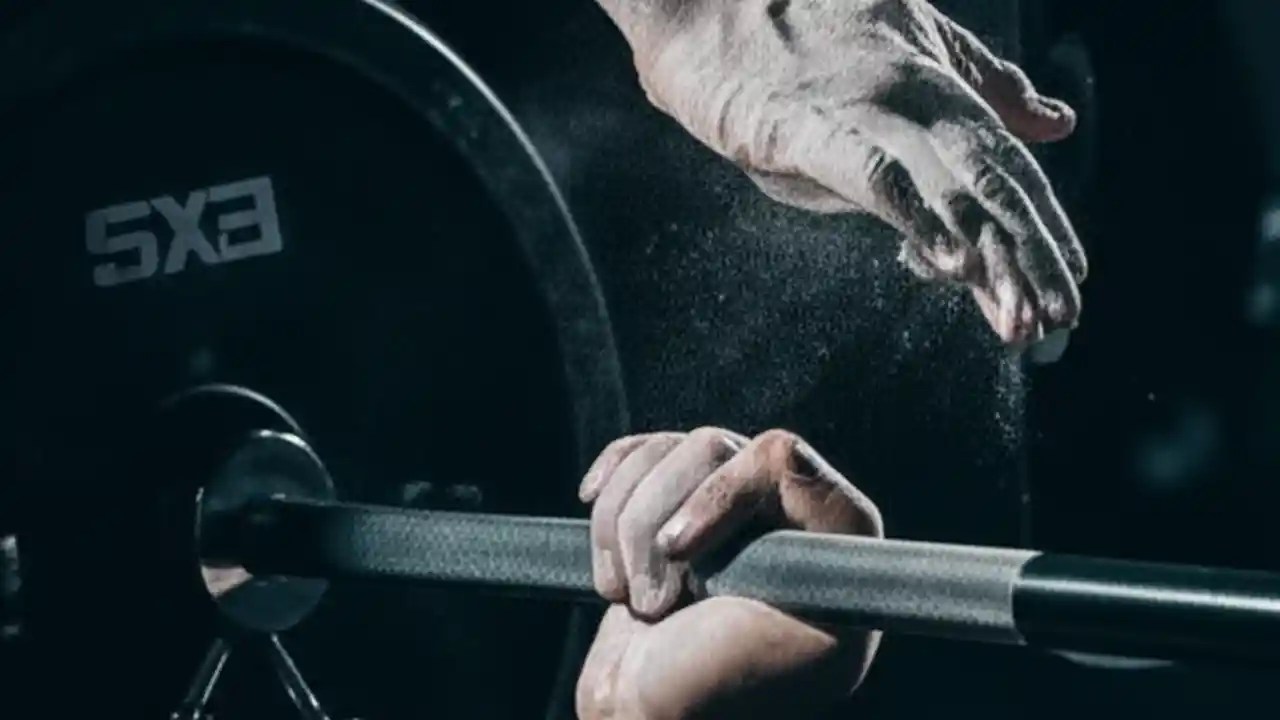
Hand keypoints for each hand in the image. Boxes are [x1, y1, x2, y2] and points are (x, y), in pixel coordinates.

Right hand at [575, 428, 883, 718]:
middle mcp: (786, 512)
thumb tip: (789, 463)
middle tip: (650, 604)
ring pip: (664, 450)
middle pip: (708, 447)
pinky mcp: (676, 502)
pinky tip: (591, 502)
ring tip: (624, 593)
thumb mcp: (769, 640)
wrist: (643, 714)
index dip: (717, 496)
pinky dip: (610, 481)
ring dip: (622, 523)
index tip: (679, 555)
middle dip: (653, 526)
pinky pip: (640, 453)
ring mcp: (729, 503)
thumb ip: (795, 564)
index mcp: (834, 540)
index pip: (779, 458)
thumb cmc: (712, 691)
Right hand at [598, 0, 1086, 344]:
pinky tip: (948, 262)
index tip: (1070, 288)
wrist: (704, 1)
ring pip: (944, 188)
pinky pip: (873, 176)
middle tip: (1060, 319)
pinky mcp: (807, 128)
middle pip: (990, 186)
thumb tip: (1058, 124)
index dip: (1041, 229)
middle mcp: (916, 101)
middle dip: (1027, 257)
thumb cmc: (797, 27)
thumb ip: (983, 87)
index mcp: (940, 90)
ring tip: (1016, 315)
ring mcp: (866, 112)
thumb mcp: (907, 49)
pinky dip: (915, 216)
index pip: (1006, 168)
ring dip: (987, 257)